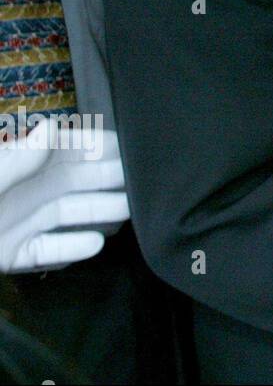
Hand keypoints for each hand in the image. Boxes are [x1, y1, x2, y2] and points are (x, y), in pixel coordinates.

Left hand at [0, 118, 128, 272]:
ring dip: (94, 212)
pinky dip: (65, 247)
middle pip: (63, 182)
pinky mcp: (5, 257)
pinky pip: (39, 250)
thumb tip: (51, 128)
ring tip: (130, 212)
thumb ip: (12, 163)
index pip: (54, 147)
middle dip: (102, 179)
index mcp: (7, 168)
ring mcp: (6, 227)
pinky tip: (95, 245)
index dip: (90, 143)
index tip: (128, 145)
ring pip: (57, 214)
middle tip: (144, 180)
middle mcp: (10, 193)